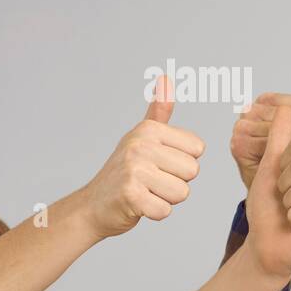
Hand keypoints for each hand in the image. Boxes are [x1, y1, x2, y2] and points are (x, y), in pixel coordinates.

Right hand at [80, 76, 204, 238]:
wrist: (93, 205)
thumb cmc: (125, 171)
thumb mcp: (142, 136)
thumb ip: (159, 110)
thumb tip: (165, 77)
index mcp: (150, 129)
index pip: (197, 150)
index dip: (182, 162)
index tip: (159, 164)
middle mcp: (140, 145)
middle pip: (192, 172)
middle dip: (176, 182)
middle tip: (151, 181)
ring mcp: (133, 169)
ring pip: (182, 192)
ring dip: (166, 198)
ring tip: (145, 191)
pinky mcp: (130, 196)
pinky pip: (165, 210)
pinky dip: (154, 212)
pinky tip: (138, 205)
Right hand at [231, 58, 290, 189]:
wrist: (281, 184)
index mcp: (266, 101)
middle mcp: (249, 110)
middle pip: (287, 115)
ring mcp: (241, 126)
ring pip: (277, 130)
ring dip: (288, 146)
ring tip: (284, 155)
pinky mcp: (237, 144)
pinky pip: (267, 144)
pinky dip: (277, 156)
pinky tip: (275, 162)